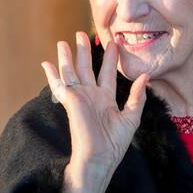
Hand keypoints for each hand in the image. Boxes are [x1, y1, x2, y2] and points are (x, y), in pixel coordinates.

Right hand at [42, 32, 148, 192]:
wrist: (99, 158)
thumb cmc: (115, 143)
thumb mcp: (131, 117)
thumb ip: (137, 96)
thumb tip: (146, 76)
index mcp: (106, 99)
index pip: (107, 73)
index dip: (110, 57)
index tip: (114, 42)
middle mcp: (91, 96)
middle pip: (87, 68)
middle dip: (85, 51)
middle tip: (83, 34)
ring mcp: (79, 98)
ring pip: (72, 72)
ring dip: (67, 57)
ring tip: (64, 41)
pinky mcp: (70, 101)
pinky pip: (59, 85)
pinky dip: (52, 74)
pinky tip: (47, 63)